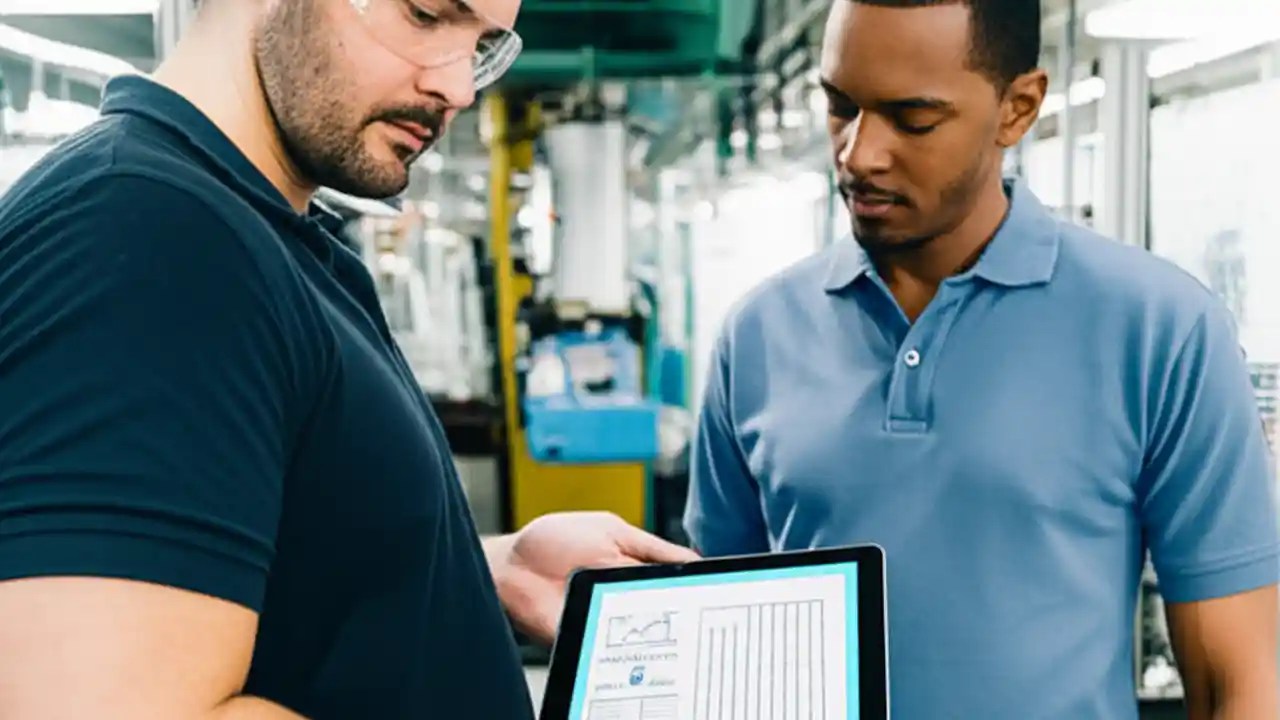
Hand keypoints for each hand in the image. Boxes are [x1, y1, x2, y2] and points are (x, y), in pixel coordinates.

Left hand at [486, 512, 699, 644]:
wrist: (511, 566)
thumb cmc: (553, 541)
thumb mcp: (612, 531)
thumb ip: (651, 548)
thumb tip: (693, 562)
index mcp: (637, 569)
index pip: (677, 582)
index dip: (697, 586)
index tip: (719, 588)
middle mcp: (627, 597)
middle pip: (667, 608)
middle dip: (683, 608)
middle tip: (696, 604)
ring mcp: (609, 618)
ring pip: (647, 630)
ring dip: (657, 623)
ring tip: (664, 612)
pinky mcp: (591, 639)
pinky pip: (617, 647)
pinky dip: (628, 644)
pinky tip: (635, 631)